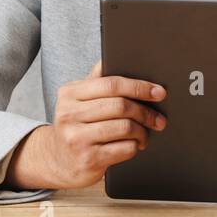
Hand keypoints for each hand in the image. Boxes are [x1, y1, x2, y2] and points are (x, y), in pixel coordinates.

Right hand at [10, 60, 167, 189]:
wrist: (57, 160)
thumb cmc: (76, 124)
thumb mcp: (79, 99)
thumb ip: (97, 79)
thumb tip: (119, 56)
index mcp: (69, 93)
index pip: (111, 84)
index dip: (139, 86)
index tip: (159, 92)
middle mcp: (69, 114)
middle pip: (121, 106)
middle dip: (146, 112)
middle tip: (158, 118)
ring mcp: (77, 139)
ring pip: (125, 127)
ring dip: (142, 131)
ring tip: (145, 133)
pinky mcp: (87, 160)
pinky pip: (124, 149)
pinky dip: (135, 146)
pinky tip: (134, 145)